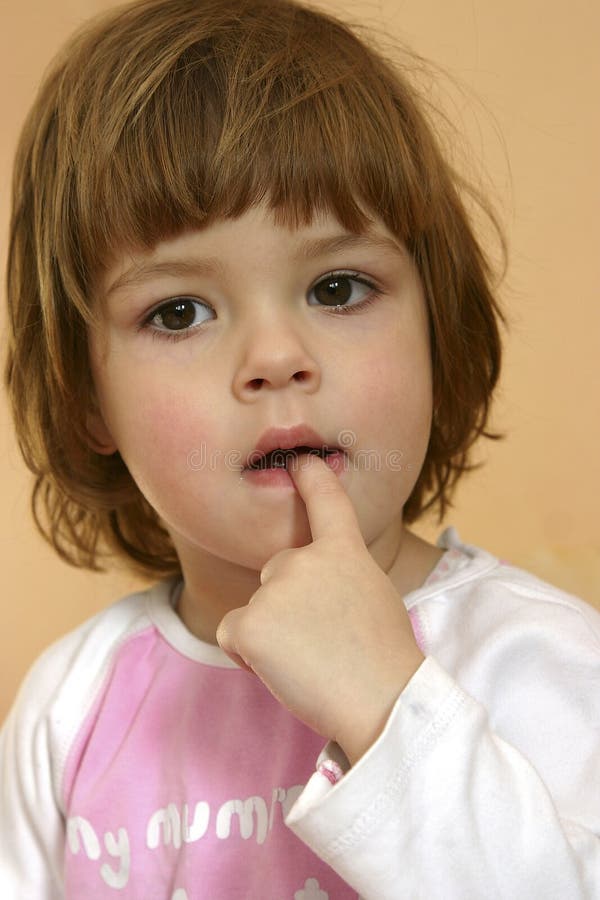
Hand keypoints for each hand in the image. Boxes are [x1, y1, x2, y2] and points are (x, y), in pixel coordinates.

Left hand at [216, 453, 423, 764]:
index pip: (327, 501)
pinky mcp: (250, 623)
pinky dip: (247, 655)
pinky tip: (282, 669)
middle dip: (287, 603)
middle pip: (277, 572)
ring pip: (255, 607)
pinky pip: (232, 633)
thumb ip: (339, 574)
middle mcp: (305, 559)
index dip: (312, 477)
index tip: (301, 460)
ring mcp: (275, 589)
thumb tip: (315, 587)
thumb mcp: (373, 594)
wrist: (382, 700)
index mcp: (344, 550)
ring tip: (310, 660)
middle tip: (322, 641)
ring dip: (270, 633)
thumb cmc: (384, 659)